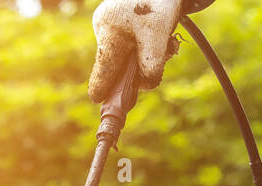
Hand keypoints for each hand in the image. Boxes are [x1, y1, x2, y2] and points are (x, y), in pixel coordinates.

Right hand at [87, 0, 215, 101]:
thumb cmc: (158, 2)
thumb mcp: (159, 35)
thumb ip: (151, 64)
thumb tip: (144, 85)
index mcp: (109, 32)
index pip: (104, 68)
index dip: (103, 87)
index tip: (97, 100)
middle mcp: (104, 27)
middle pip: (118, 63)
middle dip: (138, 67)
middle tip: (160, 55)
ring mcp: (110, 22)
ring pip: (127, 52)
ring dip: (147, 54)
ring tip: (164, 36)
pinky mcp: (119, 19)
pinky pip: (132, 41)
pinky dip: (146, 42)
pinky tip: (158, 30)